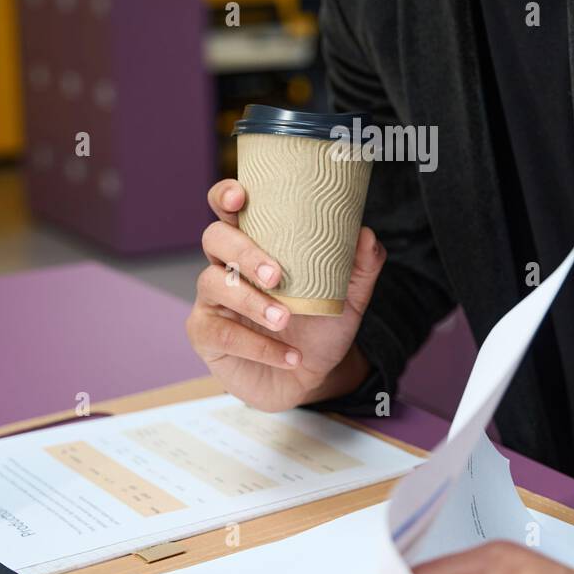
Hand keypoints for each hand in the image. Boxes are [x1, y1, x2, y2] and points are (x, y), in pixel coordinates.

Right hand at [186, 178, 385, 410]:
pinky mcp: (206, 334)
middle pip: (216, 239)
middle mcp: (227, 264)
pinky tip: (289, 356)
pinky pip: (221, 333)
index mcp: (256, 243)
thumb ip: (360, 267)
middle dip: (245, 253)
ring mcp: (212, 299)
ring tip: (285, 320)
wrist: (311, 377)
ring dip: (252, 302)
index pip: (229, 209)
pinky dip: (258, 346)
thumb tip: (367, 235)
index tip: (240, 197)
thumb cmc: (320, 326)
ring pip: (215, 284)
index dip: (226, 196)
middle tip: (277, 276)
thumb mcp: (348, 297)